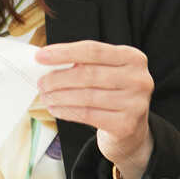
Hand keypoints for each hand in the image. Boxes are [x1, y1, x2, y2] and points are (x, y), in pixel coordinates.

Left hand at [34, 40, 153, 178]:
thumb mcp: (106, 72)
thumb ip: (84, 64)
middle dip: (58, 78)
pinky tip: (56, 109)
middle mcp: (139, 78)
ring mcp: (135, 103)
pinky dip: (66, 111)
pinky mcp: (126, 124)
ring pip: (86, 96)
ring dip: (59, 97)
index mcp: (133, 57)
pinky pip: (87, 115)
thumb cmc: (112, 94)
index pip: (93, 50)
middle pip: (88, 74)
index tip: (41, 56)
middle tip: (41, 82)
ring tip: (46, 97)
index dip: (64, 52)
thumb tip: (47, 61)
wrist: (131, 128)